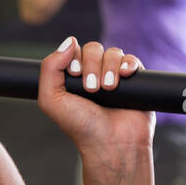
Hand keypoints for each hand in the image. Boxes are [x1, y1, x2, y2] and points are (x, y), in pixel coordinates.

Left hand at [39, 37, 153, 153]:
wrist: (111, 143)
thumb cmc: (80, 126)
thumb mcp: (51, 99)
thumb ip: (50, 69)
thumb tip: (69, 41)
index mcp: (72, 77)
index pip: (73, 50)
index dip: (74, 57)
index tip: (74, 75)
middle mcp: (92, 74)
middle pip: (93, 48)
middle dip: (91, 65)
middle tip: (91, 88)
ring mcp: (114, 76)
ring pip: (113, 52)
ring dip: (109, 67)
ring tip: (108, 89)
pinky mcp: (135, 81)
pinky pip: (132, 60)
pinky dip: (128, 64)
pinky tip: (125, 75)